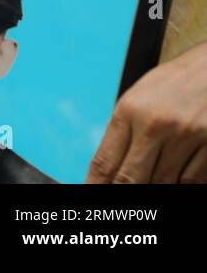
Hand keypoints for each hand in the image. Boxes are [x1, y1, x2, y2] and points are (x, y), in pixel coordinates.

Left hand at [87, 40, 206, 182]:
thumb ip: (124, 129)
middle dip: (122, 192)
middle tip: (117, 202)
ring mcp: (185, 136)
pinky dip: (182, 184)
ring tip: (149, 185)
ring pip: (163, 183)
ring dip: (155, 188)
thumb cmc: (173, 82)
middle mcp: (154, 124)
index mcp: (129, 110)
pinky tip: (176, 182)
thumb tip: (111, 167)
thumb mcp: (139, 96)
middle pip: (130, 178)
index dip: (95, 184)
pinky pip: (192, 180)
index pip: (104, 160)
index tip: (91, 193)